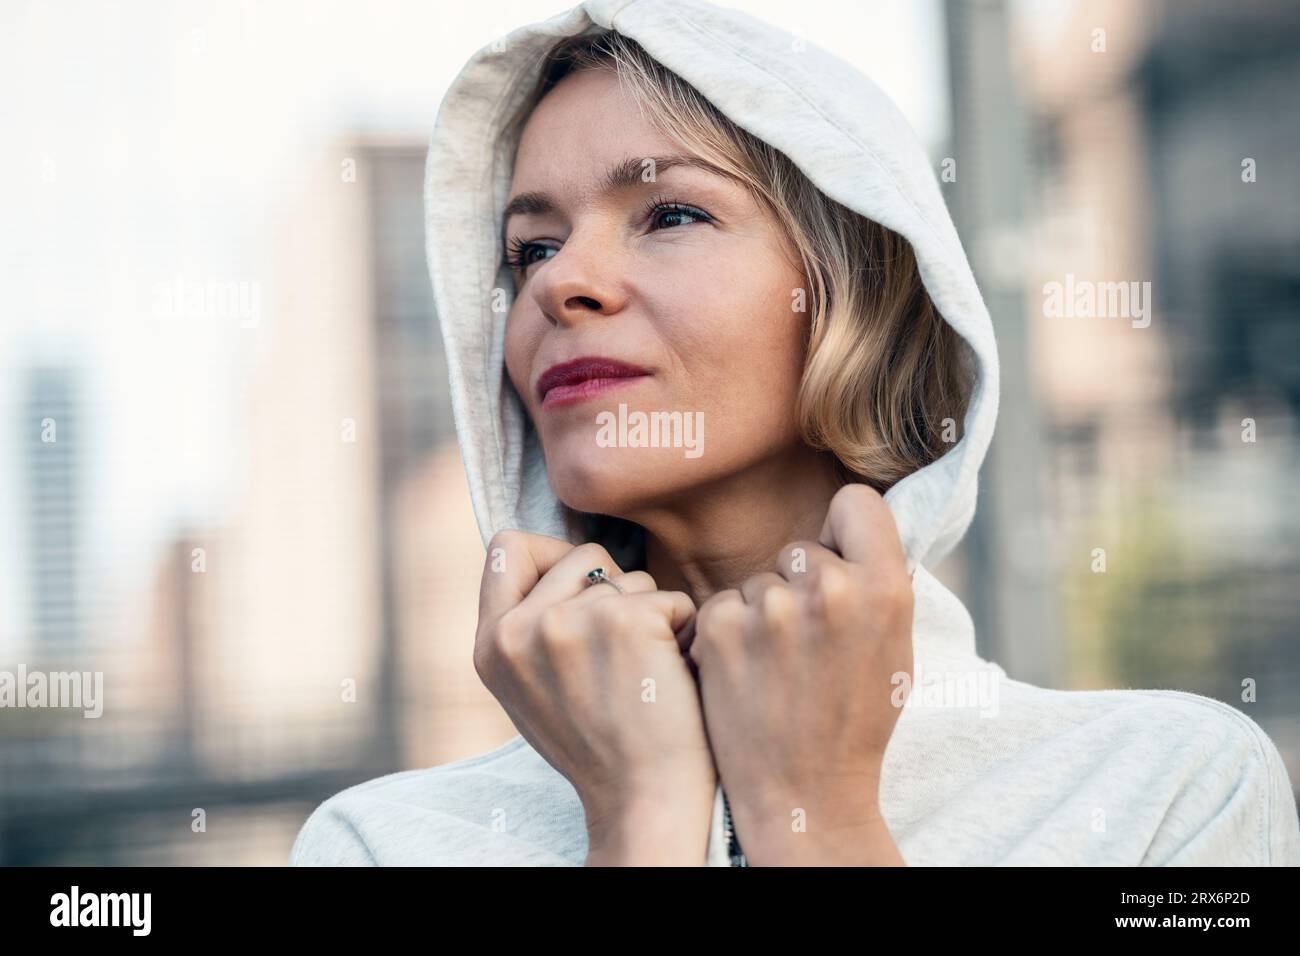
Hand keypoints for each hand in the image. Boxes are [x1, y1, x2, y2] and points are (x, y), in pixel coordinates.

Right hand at [474, 530, 715, 864]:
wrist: (643, 801)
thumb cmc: (601, 745)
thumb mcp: (534, 687)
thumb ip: (529, 628)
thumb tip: (551, 560)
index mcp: (490, 645)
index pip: (507, 547)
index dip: (549, 554)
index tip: (581, 586)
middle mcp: (519, 630)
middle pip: (581, 553)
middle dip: (614, 588)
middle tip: (623, 652)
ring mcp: (570, 623)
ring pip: (630, 577)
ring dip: (651, 615)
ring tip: (644, 675)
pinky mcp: (625, 622)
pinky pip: (669, 599)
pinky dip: (684, 632)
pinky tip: (672, 678)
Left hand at [686, 483, 912, 864]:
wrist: (804, 792)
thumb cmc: (854, 721)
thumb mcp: (895, 648)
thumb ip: (878, 584)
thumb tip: (854, 529)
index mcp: (885, 588)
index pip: (856, 502)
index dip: (845, 528)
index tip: (839, 555)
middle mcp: (830, 589)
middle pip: (802, 547)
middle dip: (802, 583)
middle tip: (808, 641)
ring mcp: (770, 608)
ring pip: (761, 579)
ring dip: (763, 611)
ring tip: (778, 666)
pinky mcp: (720, 627)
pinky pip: (724, 603)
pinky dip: (729, 632)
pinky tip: (747, 673)